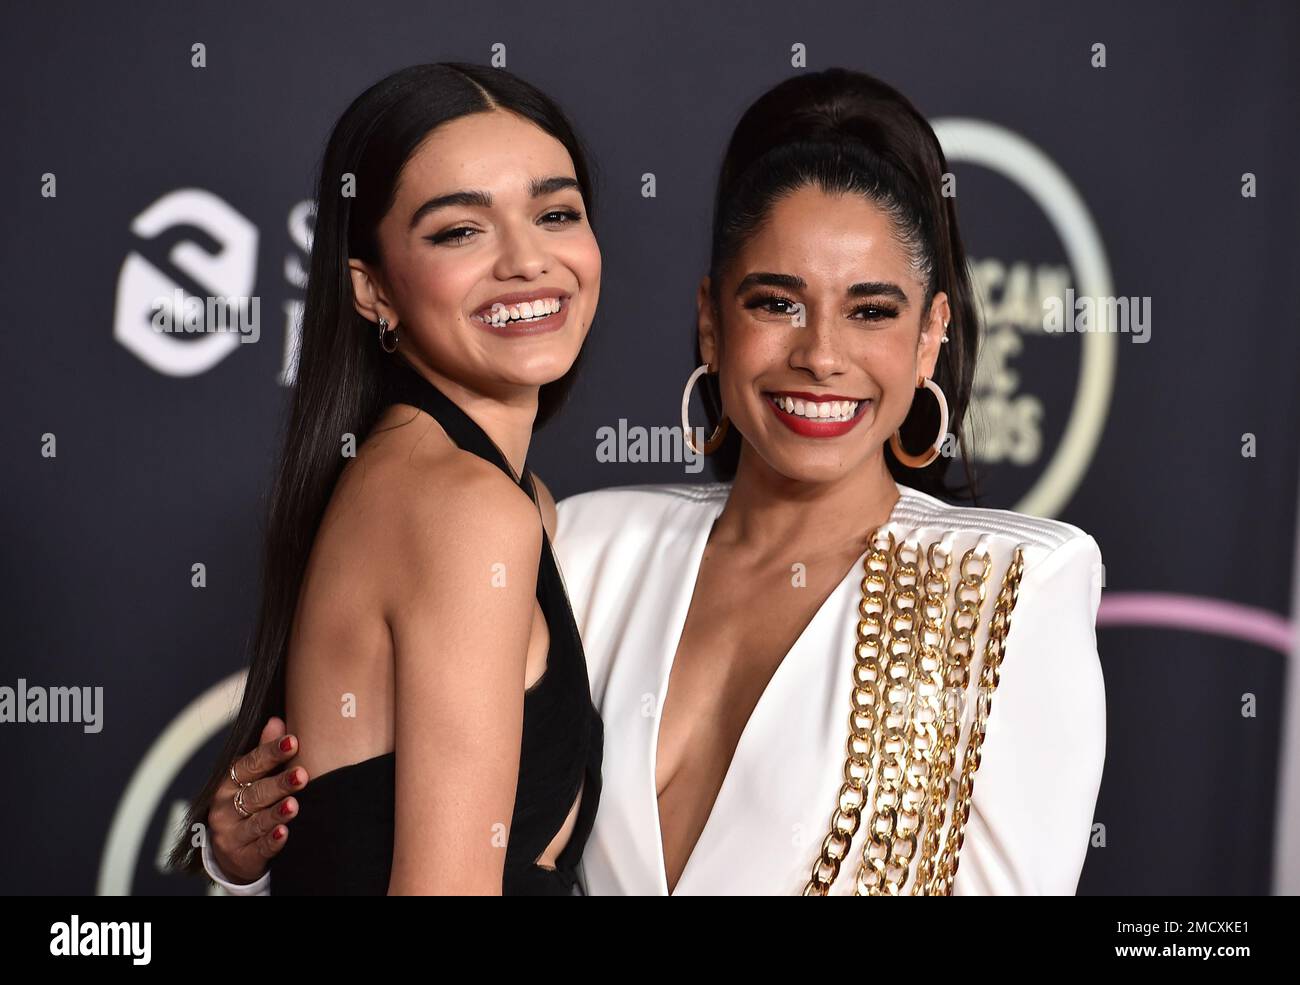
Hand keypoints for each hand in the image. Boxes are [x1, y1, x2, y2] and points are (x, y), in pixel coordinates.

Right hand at [208, 716, 309, 883]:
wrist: (232, 852)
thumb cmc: (248, 804)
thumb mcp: (253, 777)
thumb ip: (265, 751)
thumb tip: (277, 720)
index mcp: (229, 782)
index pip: (250, 764)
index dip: (271, 752)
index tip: (293, 742)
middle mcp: (225, 807)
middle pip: (255, 793)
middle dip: (279, 784)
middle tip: (302, 775)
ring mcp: (231, 834)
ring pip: (256, 821)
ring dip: (276, 813)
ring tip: (294, 805)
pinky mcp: (242, 857)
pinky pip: (259, 848)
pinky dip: (272, 840)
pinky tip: (284, 833)